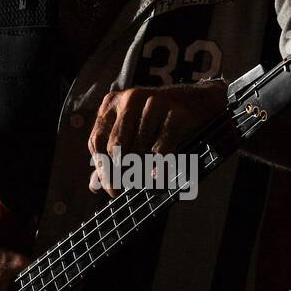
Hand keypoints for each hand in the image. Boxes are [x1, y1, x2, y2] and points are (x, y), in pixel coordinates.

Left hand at [87, 79, 228, 196]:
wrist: (196, 101)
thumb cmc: (157, 122)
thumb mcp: (130, 133)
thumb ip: (110, 158)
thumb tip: (94, 187)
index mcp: (111, 104)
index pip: (97, 142)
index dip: (103, 169)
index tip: (113, 190)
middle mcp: (129, 100)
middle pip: (116, 148)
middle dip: (121, 174)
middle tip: (131, 189)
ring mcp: (152, 104)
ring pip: (139, 151)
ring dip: (143, 176)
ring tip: (149, 188)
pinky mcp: (174, 113)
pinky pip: (161, 151)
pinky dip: (158, 172)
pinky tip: (159, 183)